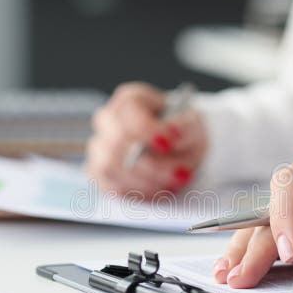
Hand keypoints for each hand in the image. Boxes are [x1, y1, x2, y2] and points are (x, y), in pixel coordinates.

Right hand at [86, 82, 207, 198]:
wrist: (179, 152)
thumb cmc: (182, 133)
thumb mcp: (193, 126)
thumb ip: (185, 128)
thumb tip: (171, 134)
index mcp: (131, 100)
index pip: (129, 110)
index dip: (147, 130)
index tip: (169, 144)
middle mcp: (109, 120)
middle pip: (116, 142)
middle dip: (152, 164)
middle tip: (181, 174)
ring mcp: (100, 147)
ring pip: (110, 167)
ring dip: (147, 181)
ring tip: (174, 184)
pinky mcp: (100, 173)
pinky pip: (111, 186)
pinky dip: (138, 192)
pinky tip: (160, 190)